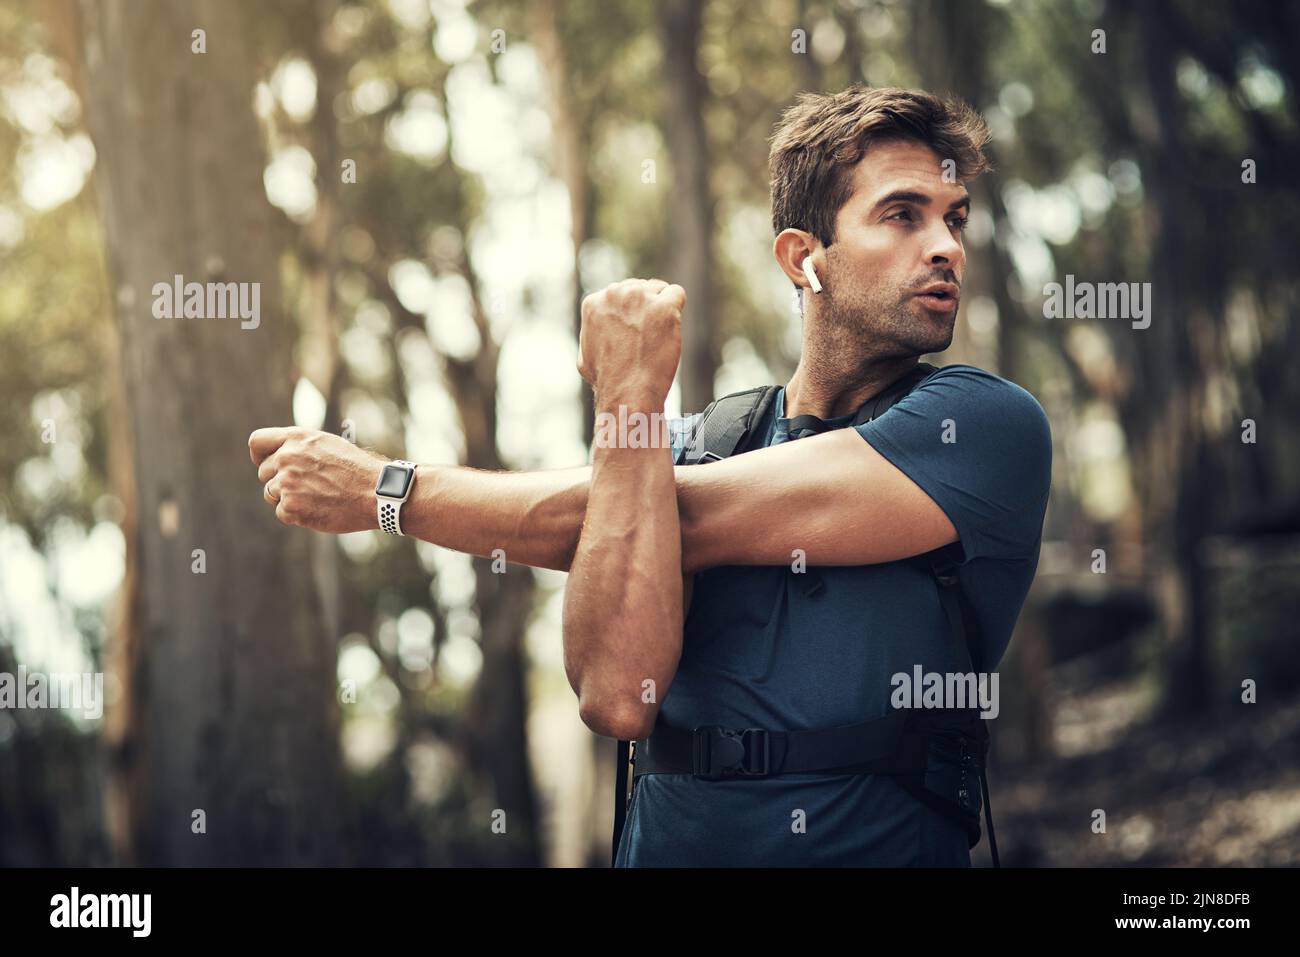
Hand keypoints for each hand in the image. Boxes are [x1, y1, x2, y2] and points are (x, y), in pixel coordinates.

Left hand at [249, 427, 389, 533]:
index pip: (257, 442)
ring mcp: (287, 482)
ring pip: (271, 494)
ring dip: (288, 498)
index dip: (260, 456)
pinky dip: (297, 514)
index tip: (268, 464)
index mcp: (297, 438)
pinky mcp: (291, 506)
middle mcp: (287, 457)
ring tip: (317, 497)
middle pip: (264, 473)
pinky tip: (319, 508)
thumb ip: (300, 448)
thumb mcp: (328, 445)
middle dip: (280, 481)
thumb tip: (279, 457)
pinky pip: (282, 512)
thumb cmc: (357, 470)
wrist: (376, 492)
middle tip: (306, 487)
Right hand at [578, 278, 684, 403]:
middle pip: (641, 288)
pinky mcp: (664, 307)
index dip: (631, 313)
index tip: (633, 332)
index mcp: (594, 302)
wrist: (627, 393)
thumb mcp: (586, 355)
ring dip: (661, 310)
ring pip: (659, 289)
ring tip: (656, 336)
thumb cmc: (607, 380)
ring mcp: (640, 298)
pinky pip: (677, 293)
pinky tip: (670, 327)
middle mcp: (614, 294)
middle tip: (646, 337)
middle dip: (646, 309)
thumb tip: (601, 328)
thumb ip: (593, 334)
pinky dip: (677, 308)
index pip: (621, 292)